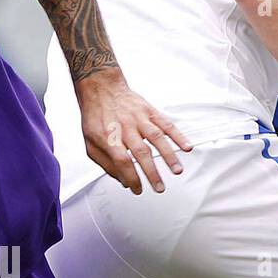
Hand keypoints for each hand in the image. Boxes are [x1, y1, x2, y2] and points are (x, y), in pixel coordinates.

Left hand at [77, 69, 190, 194]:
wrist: (101, 88)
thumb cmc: (96, 117)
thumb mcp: (90, 143)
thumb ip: (105, 163)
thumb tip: (122, 180)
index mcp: (108, 136)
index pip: (122, 161)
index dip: (131, 177)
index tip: (138, 189)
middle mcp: (125, 127)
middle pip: (141, 152)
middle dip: (152, 173)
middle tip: (159, 188)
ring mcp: (139, 118)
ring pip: (156, 138)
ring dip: (169, 155)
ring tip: (177, 170)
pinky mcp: (149, 111)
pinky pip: (165, 124)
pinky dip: (177, 135)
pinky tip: (186, 146)